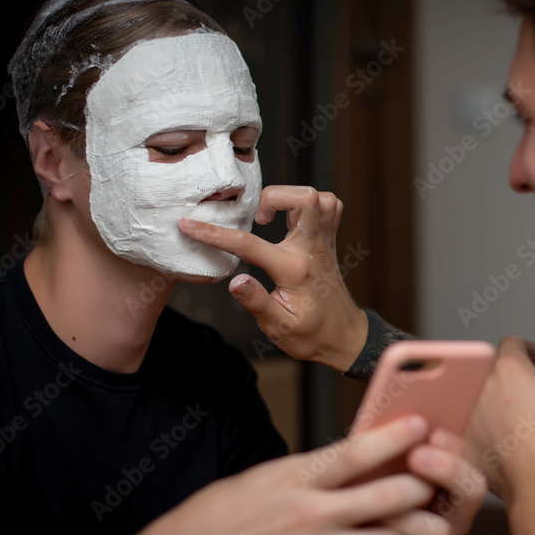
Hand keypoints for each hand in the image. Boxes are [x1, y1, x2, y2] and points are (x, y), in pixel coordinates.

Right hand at [125, 416, 436, 534]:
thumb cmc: (232, 506)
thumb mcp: (274, 474)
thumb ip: (317, 468)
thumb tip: (360, 457)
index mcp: (299, 476)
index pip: (356, 452)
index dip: (395, 437)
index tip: (422, 422)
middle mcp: (311, 513)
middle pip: (385, 498)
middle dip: (420, 487)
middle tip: (435, 478)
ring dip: (410, 530)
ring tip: (422, 521)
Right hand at [177, 185, 368, 370]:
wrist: (345, 338)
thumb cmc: (312, 335)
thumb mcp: (279, 328)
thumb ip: (256, 302)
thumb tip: (235, 281)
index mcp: (293, 270)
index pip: (248, 244)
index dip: (213, 233)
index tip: (188, 224)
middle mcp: (312, 249)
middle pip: (304, 198)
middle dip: (271, 196)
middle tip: (256, 217)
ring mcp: (324, 243)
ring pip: (321, 197)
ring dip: (294, 198)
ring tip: (273, 216)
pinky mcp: (330, 242)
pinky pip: (330, 207)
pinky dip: (312, 204)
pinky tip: (292, 220)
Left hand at [377, 429, 487, 534]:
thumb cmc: (396, 515)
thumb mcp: (399, 481)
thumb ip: (398, 456)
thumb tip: (382, 419)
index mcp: (453, 486)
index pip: (468, 460)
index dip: (454, 446)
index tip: (432, 430)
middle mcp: (457, 516)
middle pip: (471, 491)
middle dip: (447, 470)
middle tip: (417, 456)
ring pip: (441, 532)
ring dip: (409, 515)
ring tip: (381, 505)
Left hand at [463, 336, 534, 501]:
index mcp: (510, 369)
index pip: (512, 344)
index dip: (530, 349)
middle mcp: (482, 386)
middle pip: (492, 369)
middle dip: (510, 375)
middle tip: (529, 390)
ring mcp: (467, 413)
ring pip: (476, 396)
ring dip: (493, 399)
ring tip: (515, 416)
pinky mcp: (460, 439)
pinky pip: (468, 423)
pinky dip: (482, 425)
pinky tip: (501, 438)